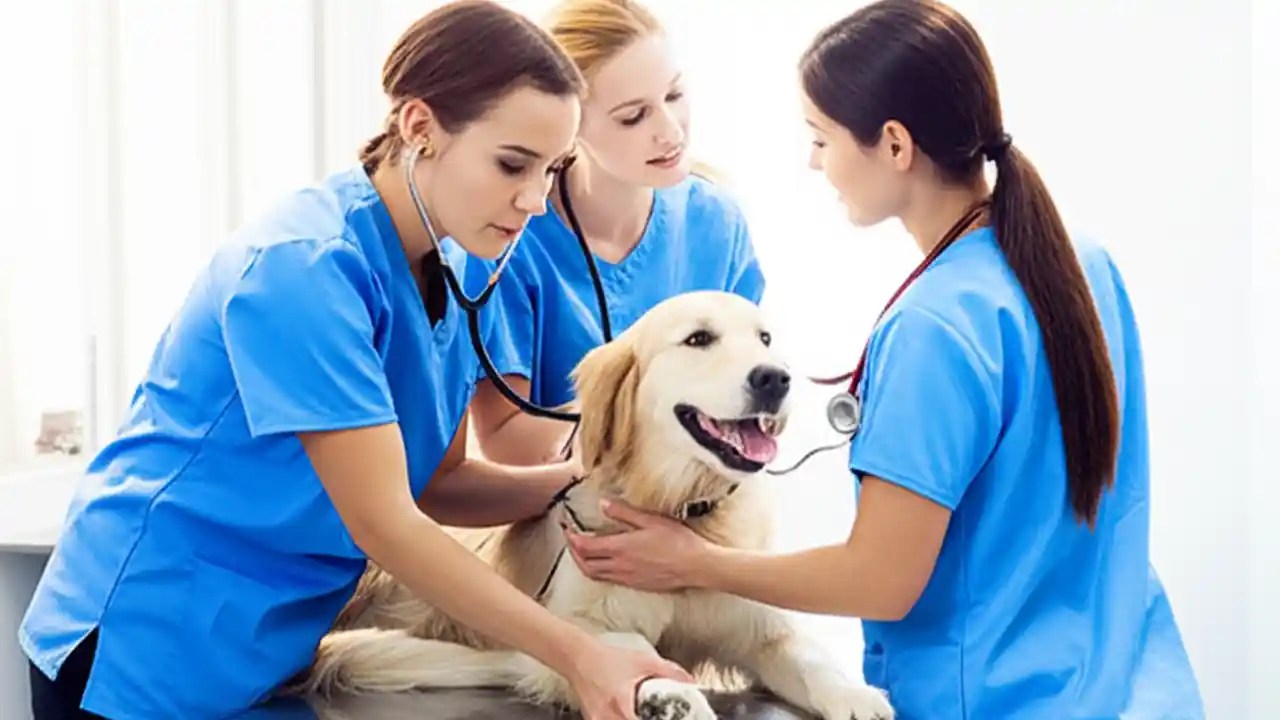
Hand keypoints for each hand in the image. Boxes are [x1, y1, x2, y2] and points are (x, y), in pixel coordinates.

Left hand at [564, 500, 711, 591]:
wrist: (696, 566)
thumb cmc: (677, 541)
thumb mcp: (651, 520)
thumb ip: (624, 512)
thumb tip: (603, 504)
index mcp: (621, 548)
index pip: (585, 547)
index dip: (572, 538)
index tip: (568, 529)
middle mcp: (620, 566)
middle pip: (585, 564)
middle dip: (573, 553)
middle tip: (571, 540)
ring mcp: (627, 578)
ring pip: (595, 575)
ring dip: (583, 564)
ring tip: (582, 553)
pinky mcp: (636, 585)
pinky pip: (609, 580)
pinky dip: (598, 572)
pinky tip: (604, 563)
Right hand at [564, 638, 693, 719]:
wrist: (578, 657)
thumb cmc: (606, 659)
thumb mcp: (641, 661)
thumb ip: (668, 672)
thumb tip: (689, 681)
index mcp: (620, 703)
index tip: (663, 718)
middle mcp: (606, 716)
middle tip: (654, 715)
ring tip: (642, 714)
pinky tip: (628, 714)